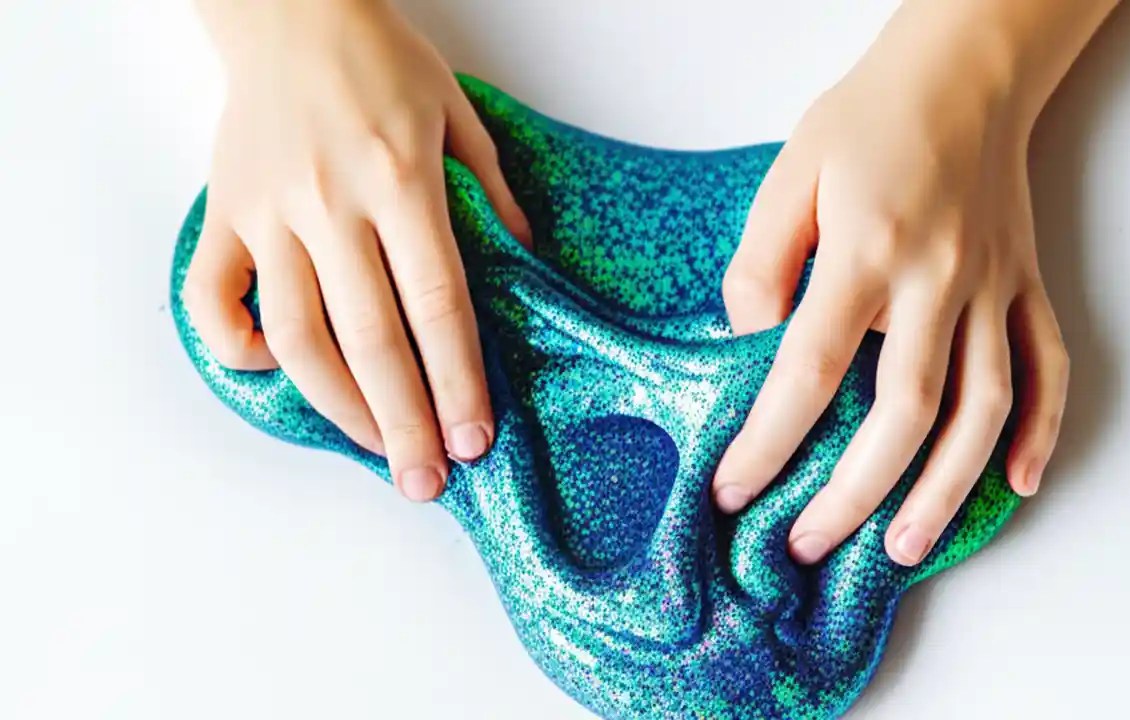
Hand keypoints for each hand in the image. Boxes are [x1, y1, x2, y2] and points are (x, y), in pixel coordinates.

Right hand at [183, 0, 529, 501]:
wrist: (288, 6)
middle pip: (372, 339)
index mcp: (400, 180)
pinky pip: (211, 296)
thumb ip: (491, 188)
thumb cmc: (379, 57)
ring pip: (297, 335)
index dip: (458, 380)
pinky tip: (274, 371)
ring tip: (372, 448)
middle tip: (426, 479)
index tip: (474, 437)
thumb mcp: (456, 110)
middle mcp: (332, 204)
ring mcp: (269, 213)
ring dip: (336, 406)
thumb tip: (525, 259)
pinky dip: (234, 344)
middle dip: (404, 421)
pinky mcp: (222, 212)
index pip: (437, 304)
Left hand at [712, 10, 1071, 565]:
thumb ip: (761, 264)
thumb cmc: (867, 120)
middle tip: (806, 544)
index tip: (735, 490)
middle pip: (903, 414)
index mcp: (865, 251)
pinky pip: (1048, 367)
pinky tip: (1020, 483)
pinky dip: (1041, 430)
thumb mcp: (788, 174)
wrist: (963, 72)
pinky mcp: (1026, 285)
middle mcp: (937, 279)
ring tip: (901, 547)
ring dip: (946, 491)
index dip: (769, 442)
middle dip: (851, 494)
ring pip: (982, 410)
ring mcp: (992, 287)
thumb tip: (748, 344)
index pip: (811, 371)